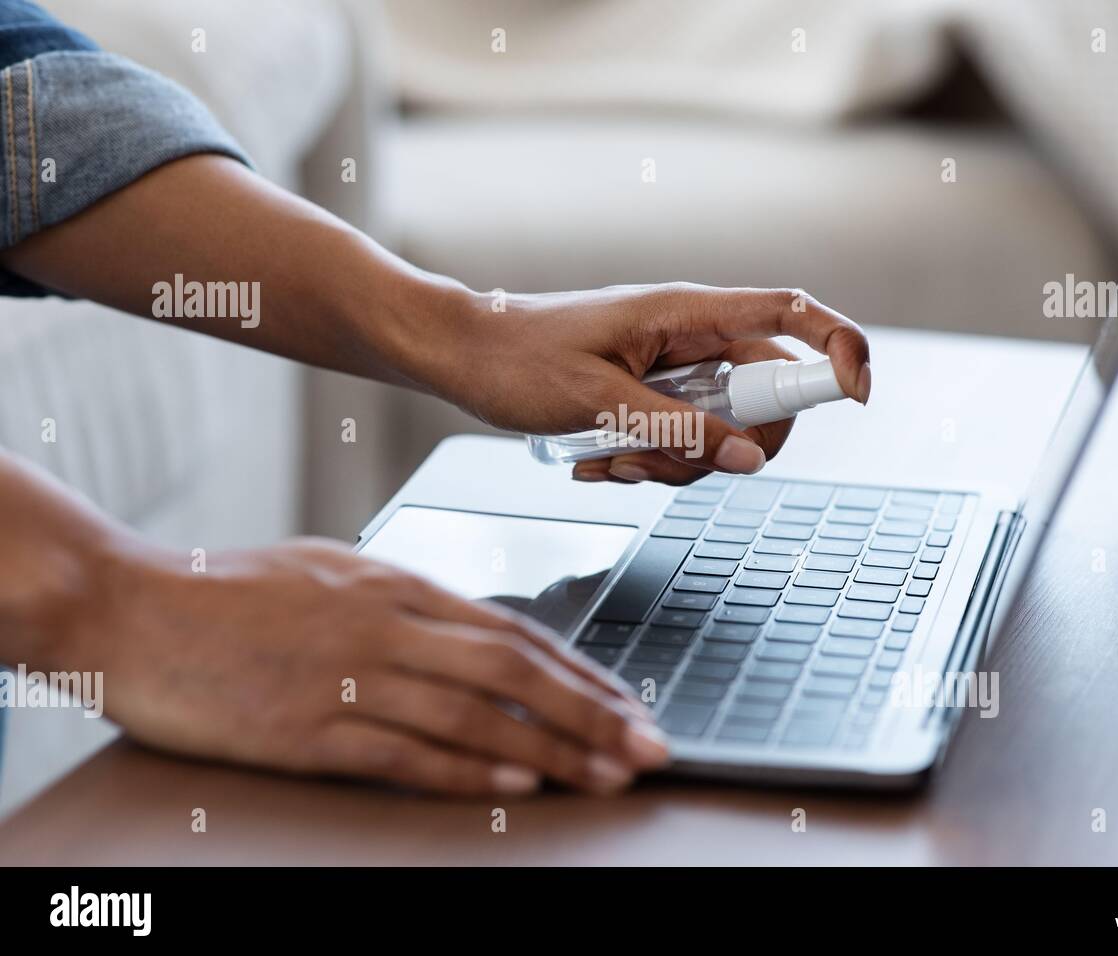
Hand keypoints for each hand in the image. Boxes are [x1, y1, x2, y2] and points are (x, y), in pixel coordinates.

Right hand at [65, 538, 668, 795]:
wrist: (132, 605)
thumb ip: (403, 601)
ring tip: (606, 776)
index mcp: (396, 584)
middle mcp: (387, 625)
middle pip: (515, 671)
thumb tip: (470, 631)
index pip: (513, 631)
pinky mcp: (307, 727)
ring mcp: (349, 675)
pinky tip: (517, 782)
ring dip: (552, 748)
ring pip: (476, 714)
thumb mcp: (333, 572)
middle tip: (648, 747)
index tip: (627, 703)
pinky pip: (405, 751)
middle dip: (594, 712)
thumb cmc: (231, 590)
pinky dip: (468, 768)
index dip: (581, 672)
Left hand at [432, 283, 870, 484]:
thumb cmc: (518, 359)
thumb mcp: (599, 401)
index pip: (793, 313)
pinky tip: (597, 463)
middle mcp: (693, 339)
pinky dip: (652, 464)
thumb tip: (750, 458)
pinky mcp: (655, 399)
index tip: (856, 394)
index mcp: (688, 314)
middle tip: (665, 463)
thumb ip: (679, 430)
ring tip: (611, 462)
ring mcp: (675, 372)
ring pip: (723, 432)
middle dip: (731, 446)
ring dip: (678, 465)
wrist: (464, 356)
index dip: (839, 346)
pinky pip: (684, 442)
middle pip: (766, 396)